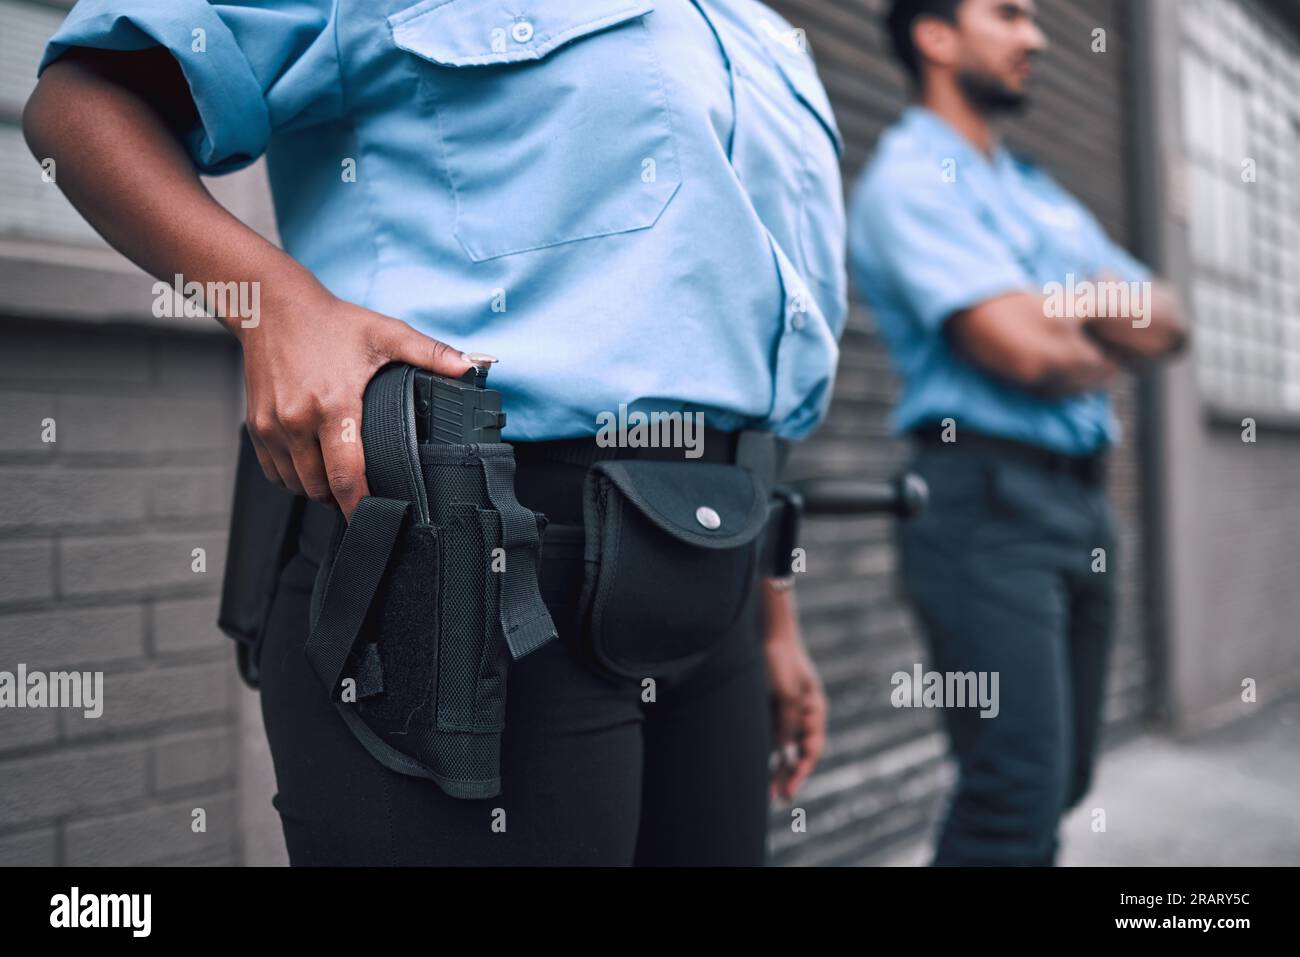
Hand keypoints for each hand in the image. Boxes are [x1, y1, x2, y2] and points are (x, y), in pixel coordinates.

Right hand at [239, 286, 474, 517]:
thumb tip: (472, 366)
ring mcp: (272, 426)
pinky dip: (294, 480)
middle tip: (366, 498)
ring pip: (296, 485)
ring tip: (341, 484)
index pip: (346, 476)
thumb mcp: (386, 333)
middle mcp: (297, 420)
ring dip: (318, 492)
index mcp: (333, 405)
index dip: (362, 506)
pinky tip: (313, 470)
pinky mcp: (255, 427)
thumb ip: (431, 353)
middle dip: (343, 500)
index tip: (378, 518)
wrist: (272, 307)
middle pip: (321, 488)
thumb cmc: (331, 322)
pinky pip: (274, 473)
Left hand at [760, 579, 826, 801]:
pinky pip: (768, 733)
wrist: (765, 630)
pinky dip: (764, 749)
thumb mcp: (786, 695)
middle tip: (776, 798)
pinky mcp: (768, 705)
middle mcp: (801, 713)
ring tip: (763, 789)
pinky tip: (754, 764)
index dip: (801, 773)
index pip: (811, 749)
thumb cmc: (780, 660)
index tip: (788, 790)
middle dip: (788, 776)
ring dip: (774, 766)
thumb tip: (780, 753)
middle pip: (798, 752)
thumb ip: (784, 725)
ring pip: (782, 746)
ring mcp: (784, 709)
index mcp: (813, 710)